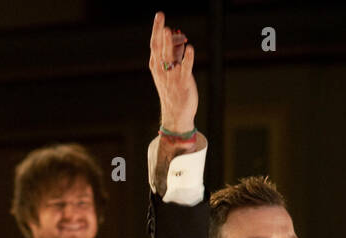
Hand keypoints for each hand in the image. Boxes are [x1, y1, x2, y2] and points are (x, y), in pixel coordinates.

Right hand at [149, 12, 196, 130]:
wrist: (176, 114)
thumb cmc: (173, 90)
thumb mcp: (169, 71)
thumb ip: (175, 53)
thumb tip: (179, 37)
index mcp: (156, 65)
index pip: (155, 44)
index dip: (156, 29)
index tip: (159, 16)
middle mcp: (162, 69)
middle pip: (159, 46)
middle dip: (159, 31)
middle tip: (160, 16)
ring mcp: (172, 76)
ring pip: (169, 56)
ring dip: (169, 43)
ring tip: (169, 30)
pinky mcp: (183, 82)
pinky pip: (185, 68)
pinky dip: (187, 58)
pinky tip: (190, 48)